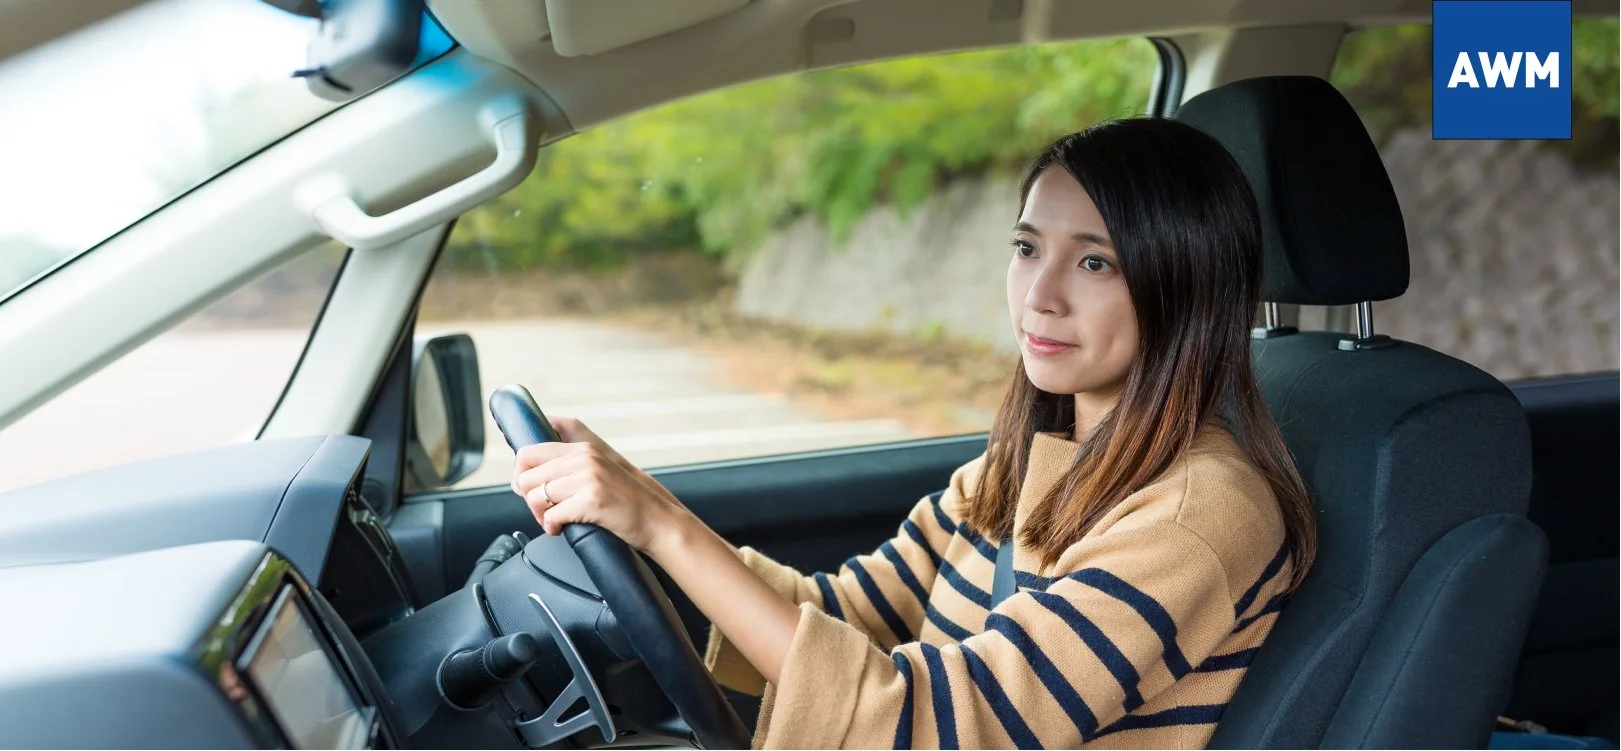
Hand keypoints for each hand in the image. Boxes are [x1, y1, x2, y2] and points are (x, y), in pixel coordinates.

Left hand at [512, 417, 689, 513]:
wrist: (656, 520)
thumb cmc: (626, 502)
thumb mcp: (597, 473)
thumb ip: (568, 467)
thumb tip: (526, 475)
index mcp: (583, 448)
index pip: (529, 451)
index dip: (521, 474)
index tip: (529, 489)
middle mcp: (584, 458)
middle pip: (527, 476)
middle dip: (530, 498)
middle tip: (543, 511)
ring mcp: (588, 478)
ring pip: (535, 497)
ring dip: (540, 515)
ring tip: (554, 521)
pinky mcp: (591, 500)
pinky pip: (551, 516)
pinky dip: (551, 527)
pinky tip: (562, 529)